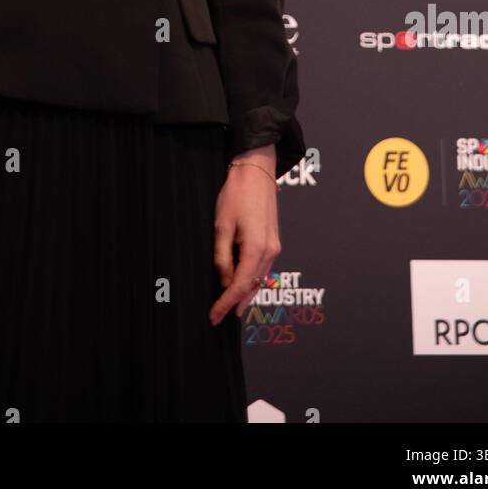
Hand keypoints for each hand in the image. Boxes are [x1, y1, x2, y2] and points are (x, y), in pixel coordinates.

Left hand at [209, 143, 279, 325]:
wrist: (256, 172)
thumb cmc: (237, 195)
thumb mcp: (222, 226)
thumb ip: (222, 257)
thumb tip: (224, 281)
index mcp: (256, 249)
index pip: (238, 286)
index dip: (225, 303)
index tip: (213, 316)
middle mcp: (270, 252)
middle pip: (251, 286)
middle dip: (235, 303)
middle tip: (218, 316)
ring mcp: (275, 247)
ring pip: (259, 279)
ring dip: (245, 293)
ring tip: (230, 307)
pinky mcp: (274, 241)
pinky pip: (263, 268)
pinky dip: (252, 279)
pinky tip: (242, 284)